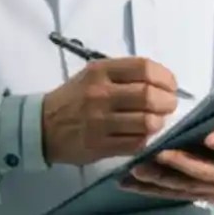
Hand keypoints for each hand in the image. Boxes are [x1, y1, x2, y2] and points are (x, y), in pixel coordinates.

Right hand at [42, 57, 179, 165]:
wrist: (43, 125)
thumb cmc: (74, 98)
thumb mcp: (93, 75)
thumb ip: (124, 75)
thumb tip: (163, 83)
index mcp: (100, 71)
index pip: (144, 68)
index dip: (166, 78)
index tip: (171, 86)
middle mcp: (100, 94)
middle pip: (150, 96)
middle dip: (168, 102)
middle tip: (168, 105)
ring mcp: (99, 122)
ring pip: (147, 122)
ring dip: (158, 123)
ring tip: (154, 121)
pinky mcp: (99, 146)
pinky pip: (136, 143)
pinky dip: (145, 139)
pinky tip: (140, 135)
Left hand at [120, 105, 213, 207]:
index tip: (213, 135)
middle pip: (207, 174)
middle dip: (183, 164)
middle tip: (162, 153)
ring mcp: (210, 190)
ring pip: (183, 186)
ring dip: (159, 178)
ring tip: (138, 166)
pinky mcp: (192, 193)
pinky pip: (168, 193)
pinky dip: (147, 188)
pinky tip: (127, 180)